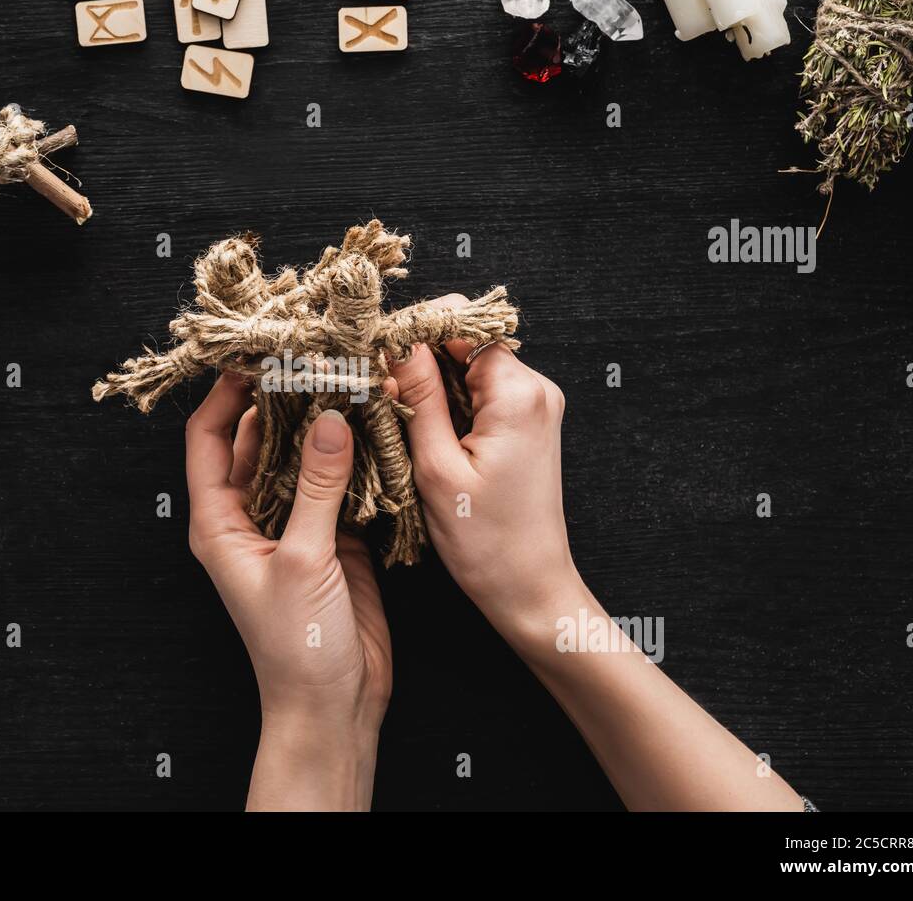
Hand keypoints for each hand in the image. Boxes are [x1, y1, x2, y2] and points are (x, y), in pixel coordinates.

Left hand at [185, 373, 390, 809]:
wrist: (334, 706)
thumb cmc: (298, 646)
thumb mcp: (303, 560)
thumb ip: (315, 487)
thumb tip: (328, 417)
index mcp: (219, 524)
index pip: (206, 441)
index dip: (224, 395)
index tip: (256, 355)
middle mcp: (249, 519)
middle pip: (254, 441)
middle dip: (280, 399)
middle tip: (313, 357)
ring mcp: (291, 526)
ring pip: (299, 459)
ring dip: (319, 424)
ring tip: (347, 379)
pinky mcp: (330, 538)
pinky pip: (335, 484)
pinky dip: (351, 456)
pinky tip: (374, 426)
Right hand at [388, 296, 583, 640]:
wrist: (531, 589)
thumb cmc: (486, 542)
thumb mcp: (436, 467)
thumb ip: (418, 396)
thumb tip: (396, 343)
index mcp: (518, 393)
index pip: (461, 324)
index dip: (415, 332)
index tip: (376, 353)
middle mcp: (536, 390)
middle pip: (466, 342)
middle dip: (420, 360)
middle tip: (381, 393)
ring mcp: (535, 407)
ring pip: (469, 368)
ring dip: (432, 385)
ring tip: (399, 419)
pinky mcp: (527, 425)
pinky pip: (481, 394)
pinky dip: (450, 405)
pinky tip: (425, 434)